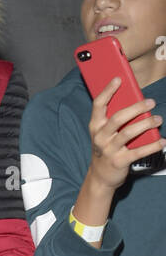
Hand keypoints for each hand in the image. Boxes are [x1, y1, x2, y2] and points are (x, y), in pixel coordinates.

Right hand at [86, 77, 163, 191]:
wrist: (101, 177)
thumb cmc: (106, 149)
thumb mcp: (104, 133)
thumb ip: (115, 119)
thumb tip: (137, 102)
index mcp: (95, 126)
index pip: (98, 105)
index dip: (108, 91)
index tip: (119, 79)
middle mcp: (100, 137)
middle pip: (118, 118)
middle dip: (136, 108)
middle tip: (151, 102)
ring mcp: (109, 150)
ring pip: (129, 133)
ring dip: (146, 124)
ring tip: (158, 119)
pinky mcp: (119, 162)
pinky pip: (138, 152)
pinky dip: (153, 146)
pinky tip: (162, 141)